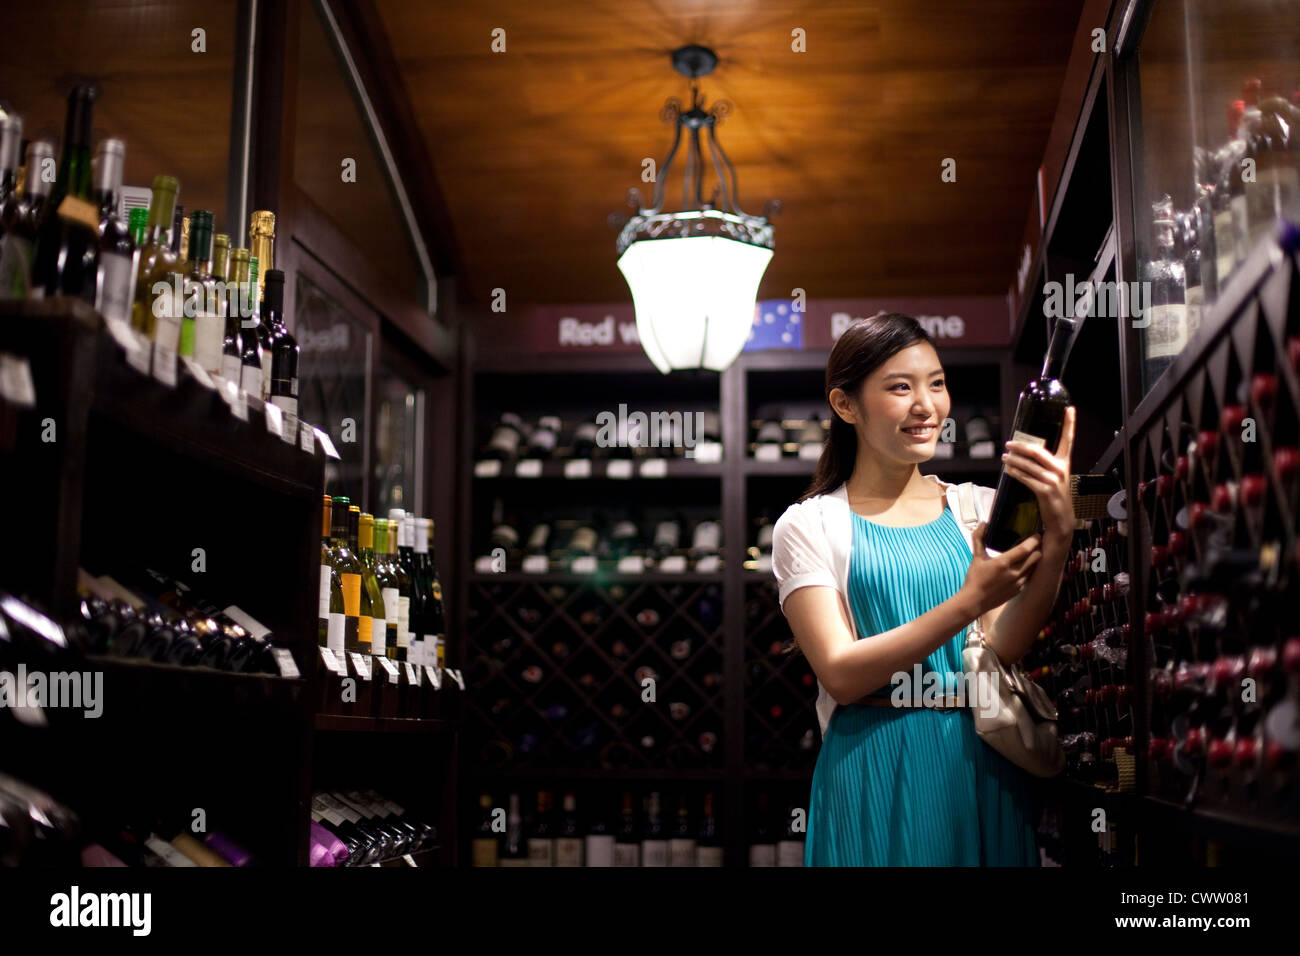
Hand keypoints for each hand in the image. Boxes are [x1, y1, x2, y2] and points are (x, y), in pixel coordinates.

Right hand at [962, 521, 1041, 617]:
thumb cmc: (974, 579)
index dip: (1034, 540)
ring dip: (1034, 559)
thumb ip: (979, 538)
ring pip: (1034, 567)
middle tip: (1036, 542)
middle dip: (1038, 548)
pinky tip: (1024, 566)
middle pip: (1035, 557)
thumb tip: (983, 524)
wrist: (974, 602)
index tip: (1037, 534)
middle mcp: (1014, 573)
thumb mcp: (976, 557)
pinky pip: (1029, 576)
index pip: (1025, 549)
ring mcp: (1018, 583)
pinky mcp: (1019, 590)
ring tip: (1032, 552)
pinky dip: (1029, 569)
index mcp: (1003, 563)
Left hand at [1002, 406, 1075, 541]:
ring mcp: (1053, 480)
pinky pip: (1026, 477)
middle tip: (1009, 444)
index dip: (1070, 423)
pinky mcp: (1044, 490)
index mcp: (1065, 463)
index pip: (1069, 440)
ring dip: (1013, 460)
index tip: (1070, 409)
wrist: (1060, 519)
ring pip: (1028, 464)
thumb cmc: (1054, 496)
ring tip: (1004, 458)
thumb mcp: (1054, 478)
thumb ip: (1045, 465)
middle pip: (1037, 451)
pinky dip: (1015, 472)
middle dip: (1020, 446)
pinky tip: (1008, 470)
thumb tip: (1025, 453)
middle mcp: (1060, 470)